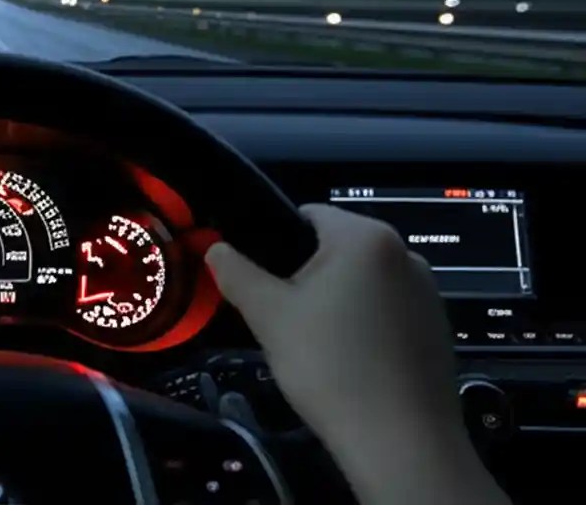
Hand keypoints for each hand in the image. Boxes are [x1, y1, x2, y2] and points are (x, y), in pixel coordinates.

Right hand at [206, 204, 508, 504]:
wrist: (399, 439)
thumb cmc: (329, 365)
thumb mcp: (269, 316)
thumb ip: (236, 273)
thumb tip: (215, 248)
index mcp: (365, 236)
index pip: (309, 214)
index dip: (276, 243)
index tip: (261, 283)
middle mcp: (405, 252)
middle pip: (337, 250)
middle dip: (307, 278)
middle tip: (284, 320)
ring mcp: (428, 291)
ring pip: (363, 283)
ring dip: (337, 302)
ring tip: (318, 347)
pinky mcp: (438, 327)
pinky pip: (388, 311)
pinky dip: (366, 326)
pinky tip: (353, 363)